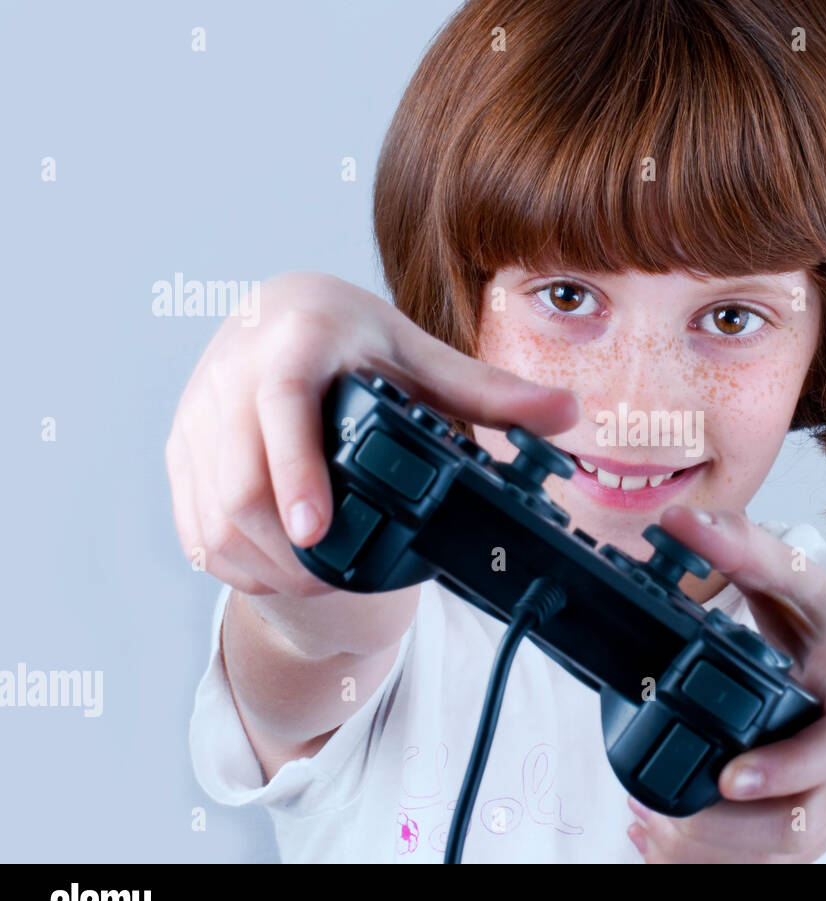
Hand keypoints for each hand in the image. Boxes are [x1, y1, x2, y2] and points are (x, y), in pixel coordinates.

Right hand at [164, 271, 578, 651]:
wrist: (279, 313)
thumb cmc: (357, 339)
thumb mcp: (421, 356)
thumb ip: (490, 391)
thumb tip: (568, 414)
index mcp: (298, 337)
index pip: (282, 404)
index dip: (294, 470)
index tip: (316, 529)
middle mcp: (234, 370)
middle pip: (238, 482)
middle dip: (288, 550)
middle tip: (336, 578)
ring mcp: (197, 411)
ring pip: (211, 514)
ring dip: (260, 564)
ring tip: (312, 581)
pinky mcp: (178, 445)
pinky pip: (191, 522)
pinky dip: (232, 561)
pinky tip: (272, 572)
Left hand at [624, 505, 825, 862]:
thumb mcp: (815, 587)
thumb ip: (751, 552)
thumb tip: (679, 520)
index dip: (783, 771)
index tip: (731, 776)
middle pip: (796, 829)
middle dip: (724, 833)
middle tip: (654, 813)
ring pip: (779, 857)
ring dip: (711, 855)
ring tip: (646, 829)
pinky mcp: (809, 827)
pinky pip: (768, 864)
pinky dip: (714, 864)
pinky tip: (659, 845)